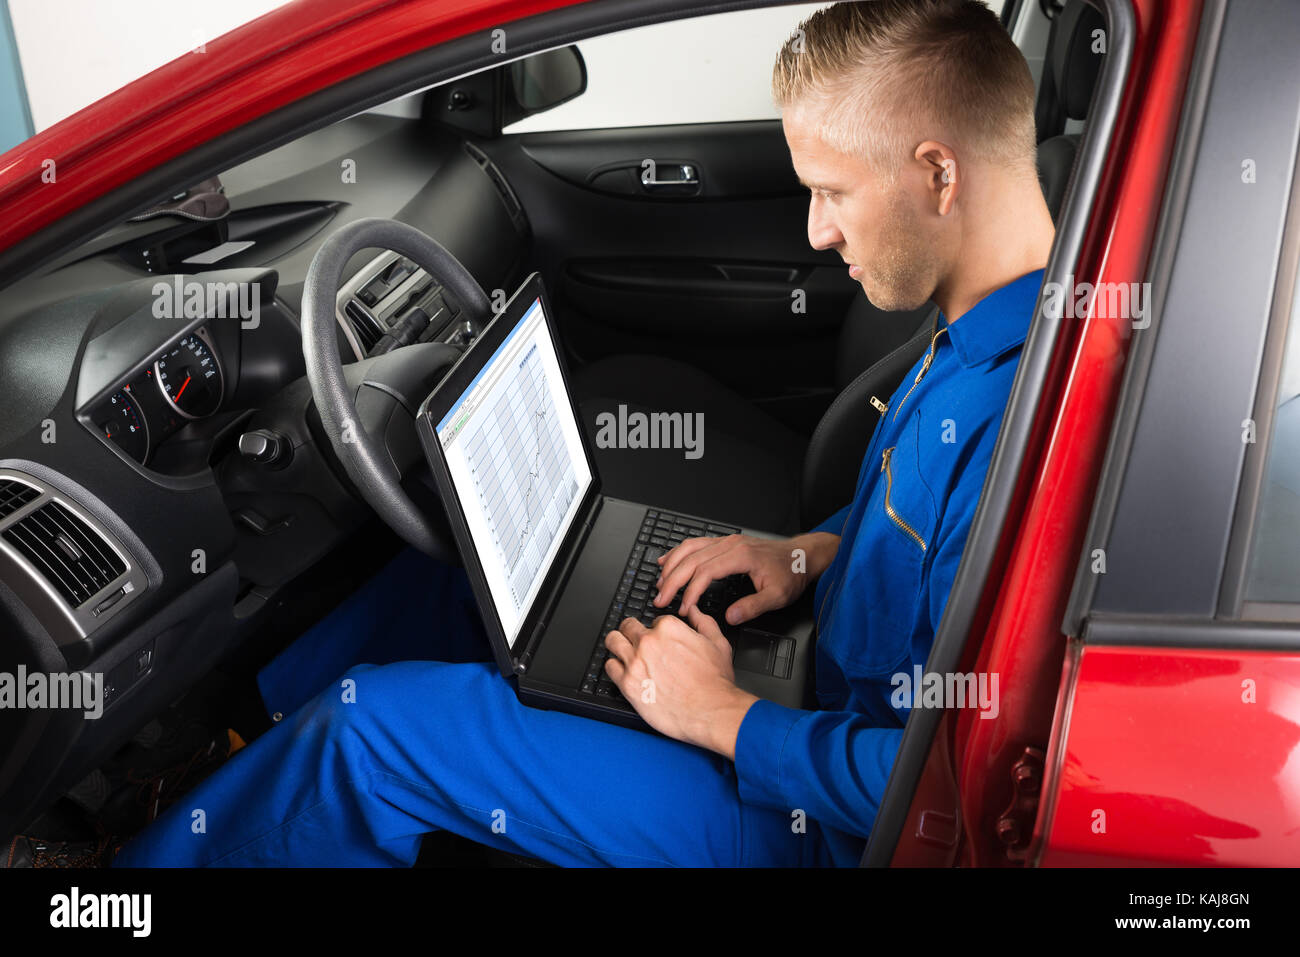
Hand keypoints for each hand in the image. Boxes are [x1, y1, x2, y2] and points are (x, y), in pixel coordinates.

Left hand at [603, 606, 757, 757]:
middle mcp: (649, 642)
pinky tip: (622, 670)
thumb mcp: (718, 644)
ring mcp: (635, 662)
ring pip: (612, 641)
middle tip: (635, 640)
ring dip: (618, 643)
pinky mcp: (627, 683)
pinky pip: (609, 666)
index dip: (657, 630)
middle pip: (628, 626)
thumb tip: (694, 612)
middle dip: (632, 632)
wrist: (709, 711)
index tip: (660, 639)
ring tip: (622, 650)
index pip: (654, 620)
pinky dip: (614, 666)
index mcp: (669, 628)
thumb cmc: (715, 683)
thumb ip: (704, 622)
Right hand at [653, 531, 838, 623]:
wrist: (800, 556)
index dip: (691, 591)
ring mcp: (726, 541)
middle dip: (672, 580)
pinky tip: (667, 560)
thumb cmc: (790, 573)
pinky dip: (678, 552)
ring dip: (671, 565)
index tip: (683, 608)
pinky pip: (695, 544)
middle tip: (660, 598)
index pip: (705, 572)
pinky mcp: (725, 543)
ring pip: (689, 548)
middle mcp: (730, 544)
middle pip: (691, 559)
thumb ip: (752, 607)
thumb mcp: (777, 596)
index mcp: (741, 556)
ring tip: (659, 583)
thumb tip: (728, 617)